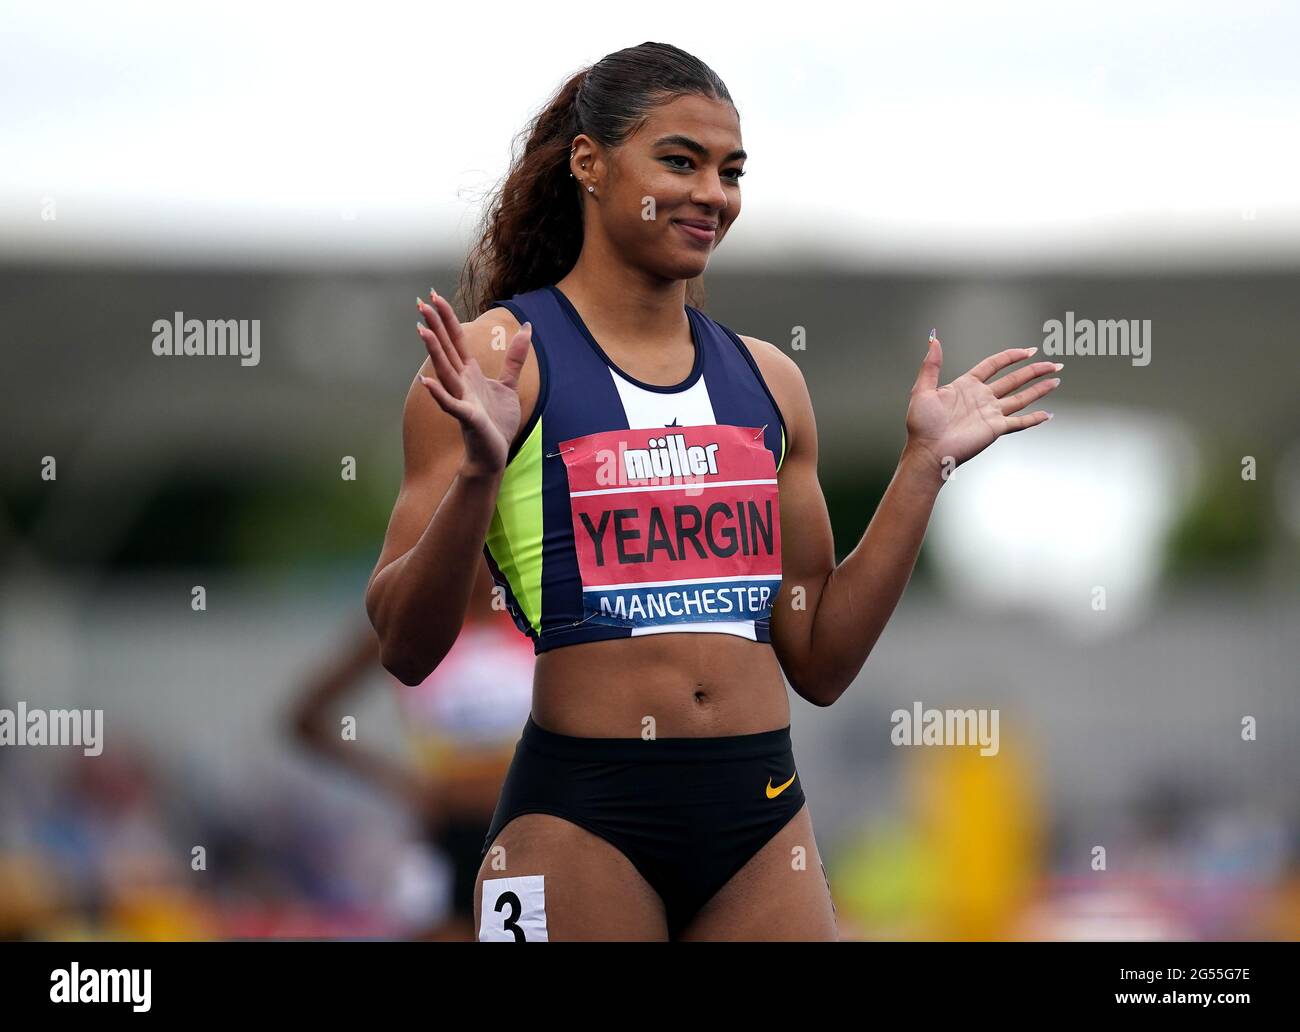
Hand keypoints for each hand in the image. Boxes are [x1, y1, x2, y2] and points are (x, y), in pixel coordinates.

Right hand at [415, 289, 530, 477]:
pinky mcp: (468, 418)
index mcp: (470, 373)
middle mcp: (462, 382)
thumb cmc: (497, 421)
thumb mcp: (508, 384)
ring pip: (446, 371)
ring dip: (434, 352)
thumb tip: (526, 327)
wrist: (494, 453)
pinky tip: (427, 382)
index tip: (434, 296)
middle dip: (435, 325)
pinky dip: (439, 393)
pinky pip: (451, 404)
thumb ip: (514, 357)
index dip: (448, 317)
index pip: (457, 339)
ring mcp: (462, 399)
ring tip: (422, 331)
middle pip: (447, 348)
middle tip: (421, 302)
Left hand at [904, 330, 1060, 472]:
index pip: (993, 365)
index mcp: (966, 386)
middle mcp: (981, 398)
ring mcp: (990, 414)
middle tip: (1054, 364)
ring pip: (1021, 398)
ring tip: (1056, 379)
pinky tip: (1047, 414)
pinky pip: (1019, 422)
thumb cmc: (921, 425)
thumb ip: (931, 365)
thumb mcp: (922, 389)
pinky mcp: (995, 429)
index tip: (1028, 350)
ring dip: (1039, 389)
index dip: (1011, 356)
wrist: (927, 451)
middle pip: (1014, 379)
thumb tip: (934, 340)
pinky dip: (1034, 419)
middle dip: (1034, 371)